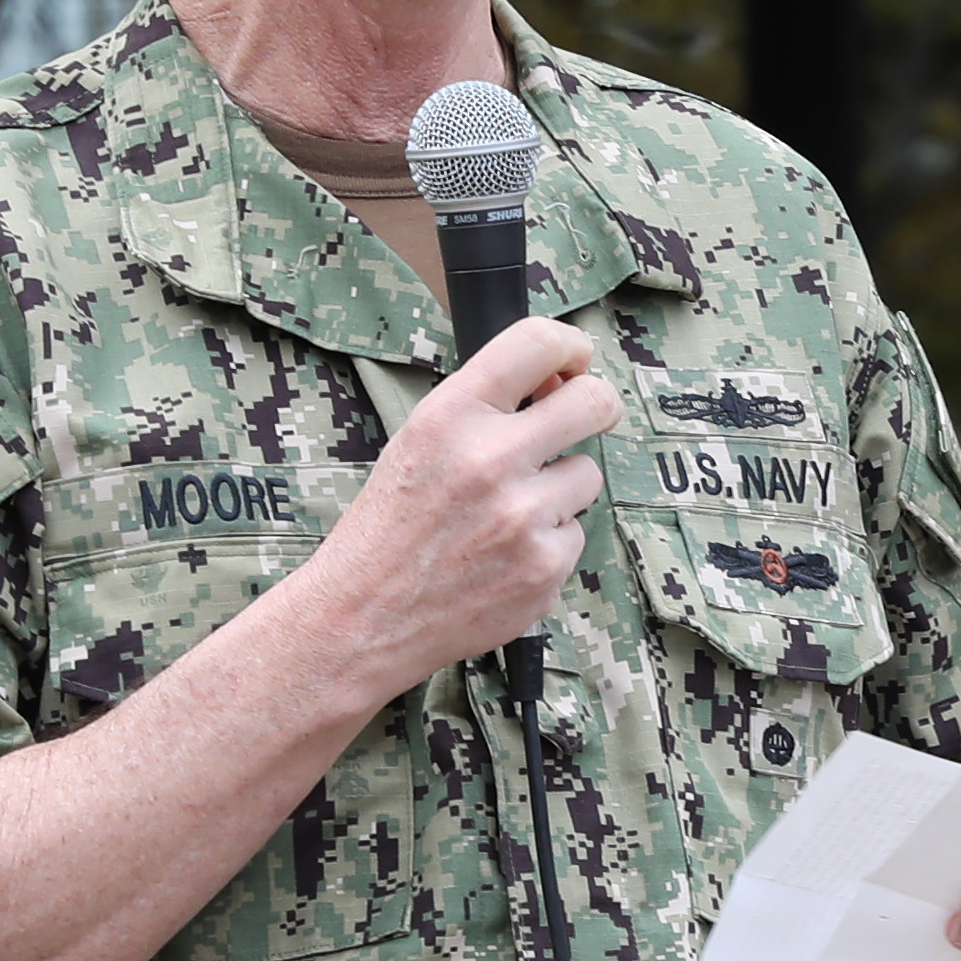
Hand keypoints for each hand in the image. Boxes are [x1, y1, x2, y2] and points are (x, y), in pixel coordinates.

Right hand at [293, 315, 619, 703]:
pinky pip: (575, 535)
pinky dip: (548, 543)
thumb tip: (556, 382)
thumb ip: (482, 409)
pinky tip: (501, 556)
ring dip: (560, 489)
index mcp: (450, 416)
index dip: (570, 345)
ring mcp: (524, 518)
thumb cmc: (388, 528)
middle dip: (598, 405)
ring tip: (506, 513)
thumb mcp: (417, 443)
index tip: (576, 359)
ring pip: (586, 475)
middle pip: (594, 402)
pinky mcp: (546, 568)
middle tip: (587, 416)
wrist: (363, 616)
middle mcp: (491, 459)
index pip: (536, 343)